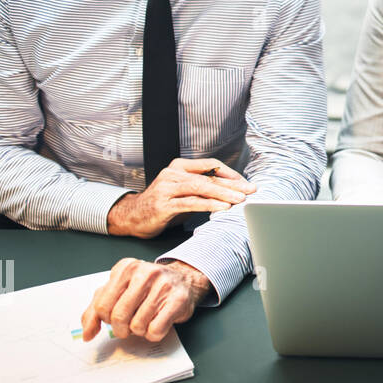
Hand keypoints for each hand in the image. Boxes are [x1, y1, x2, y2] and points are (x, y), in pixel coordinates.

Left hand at [81, 258, 211, 342]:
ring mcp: (163, 285)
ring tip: (145, 320)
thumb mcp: (117, 291)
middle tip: (128, 325)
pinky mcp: (178, 299)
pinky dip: (153, 334)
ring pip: (137, 325)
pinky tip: (157, 323)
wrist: (182, 280)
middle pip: (118, 316)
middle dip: (121, 329)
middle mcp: (145, 273)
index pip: (101, 306)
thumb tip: (87, 334)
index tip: (115, 316)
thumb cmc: (146, 288)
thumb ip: (96, 311)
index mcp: (125, 268)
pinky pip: (156, 329)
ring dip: (139, 331)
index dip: (107, 319)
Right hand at [108, 158, 255, 237]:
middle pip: (208, 177)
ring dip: (223, 193)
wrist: (131, 216)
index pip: (211, 165)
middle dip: (232, 184)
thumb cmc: (162, 204)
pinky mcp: (163, 205)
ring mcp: (166, 188)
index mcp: (179, 167)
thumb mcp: (184, 192)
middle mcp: (172, 174)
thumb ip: (203, 189)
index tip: (245, 183)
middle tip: (250, 190)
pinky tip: (222, 208)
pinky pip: (190, 203)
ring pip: (201, 188)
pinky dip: (209, 205)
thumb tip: (232, 191)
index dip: (230, 173)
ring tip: (240, 199)